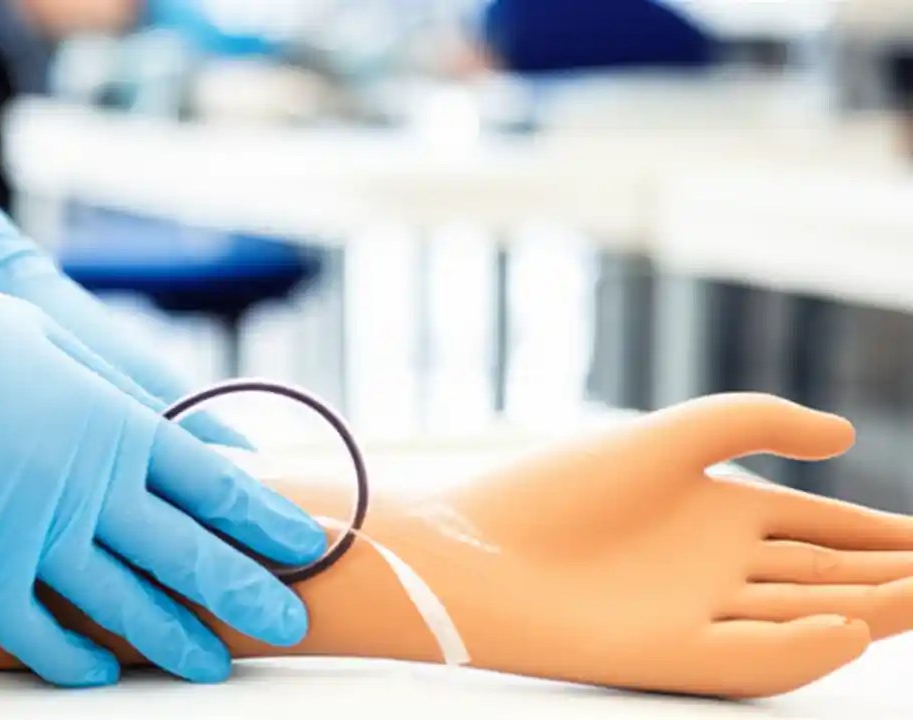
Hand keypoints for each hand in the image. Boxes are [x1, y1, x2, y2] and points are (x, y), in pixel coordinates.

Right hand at [0, 227, 326, 685]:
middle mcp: (87, 485)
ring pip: (126, 604)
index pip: (213, 483)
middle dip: (247, 592)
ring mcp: (33, 533)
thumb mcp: (51, 342)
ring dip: (177, 640)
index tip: (306, 546)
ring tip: (216, 667)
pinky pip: (36, 633)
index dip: (266, 520)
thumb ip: (121, 389)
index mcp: (112, 423)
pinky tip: (104, 675)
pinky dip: (74, 660)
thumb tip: (181, 423)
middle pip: (188, 553)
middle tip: (291, 622)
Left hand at [412, 394, 912, 697]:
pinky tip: (848, 628)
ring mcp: (697, 614)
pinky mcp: (670, 655)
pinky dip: (800, 646)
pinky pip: (750, 655)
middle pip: (824, 574)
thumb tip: (846, 437)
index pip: (820, 528)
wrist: (475, 546)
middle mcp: (716, 568)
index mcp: (716, 512)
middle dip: (890, 574)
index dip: (878, 533)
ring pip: (801, 614)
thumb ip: (754, 423)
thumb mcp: (667, 436)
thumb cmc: (561, 490)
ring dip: (868, 609)